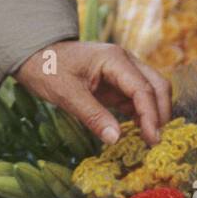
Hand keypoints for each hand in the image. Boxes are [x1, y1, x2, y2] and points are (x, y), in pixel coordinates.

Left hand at [12, 39, 170, 146]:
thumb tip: (115, 138)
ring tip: (148, 141)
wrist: (35, 55)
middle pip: (157, 85)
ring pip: (152, 91)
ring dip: (154, 114)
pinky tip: (138, 132)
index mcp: (114, 59)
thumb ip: (92, 115)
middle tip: (155, 142)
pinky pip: (138, 98)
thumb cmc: (48, 69)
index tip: (152, 140)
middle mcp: (124, 61)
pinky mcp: (117, 83)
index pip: (143, 88)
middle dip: (161, 113)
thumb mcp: (66, 94)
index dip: (151, 115)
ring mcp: (123, 71)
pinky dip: (143, 114)